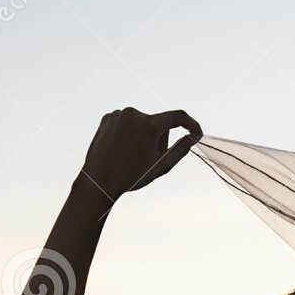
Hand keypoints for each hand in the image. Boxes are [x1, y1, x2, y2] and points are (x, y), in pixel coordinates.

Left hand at [76, 107, 201, 206]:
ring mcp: (118, 114)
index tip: (196, 133)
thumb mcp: (162, 165)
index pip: (178, 117)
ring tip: (131, 154)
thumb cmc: (132, 176)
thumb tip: (193, 136)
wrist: (99, 180)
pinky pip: (127, 122)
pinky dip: (129, 133)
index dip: (191, 124)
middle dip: (159, 137)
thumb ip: (181, 149)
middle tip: (148, 157)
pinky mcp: (108, 117)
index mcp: (148, 125)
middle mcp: (133, 114)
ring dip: (143, 135)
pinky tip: (121, 148)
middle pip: (158, 123)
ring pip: (142, 122)